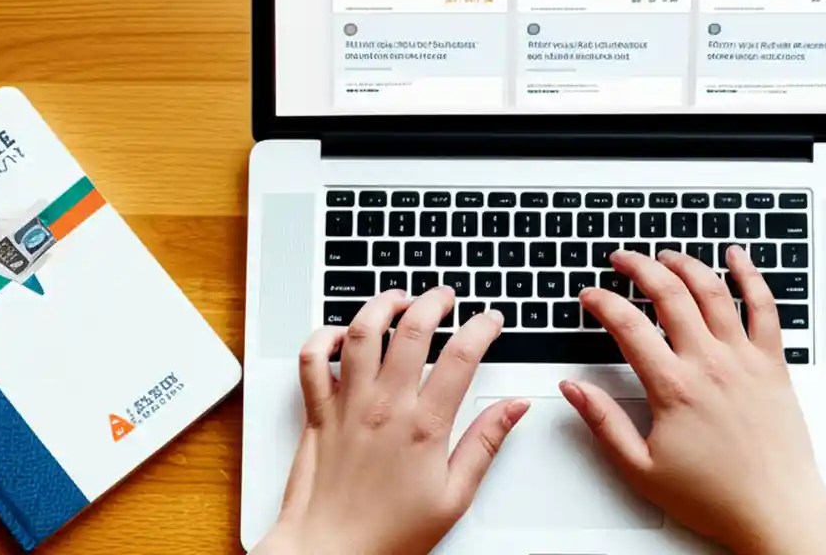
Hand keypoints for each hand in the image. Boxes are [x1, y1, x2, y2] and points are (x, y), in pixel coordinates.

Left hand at [253, 288, 529, 554]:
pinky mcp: (317, 412)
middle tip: (445, 296)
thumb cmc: (389, 535)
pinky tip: (340, 333)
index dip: (481, 327)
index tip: (490, 319)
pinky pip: (311, 360)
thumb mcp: (455, 496)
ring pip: (360, 332)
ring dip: (381, 305)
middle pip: (411, 329)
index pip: (461, 356)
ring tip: (398, 298)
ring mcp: (347, 405)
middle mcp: (384, 407)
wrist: (330, 553)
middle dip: (433, 301)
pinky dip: (321, 337)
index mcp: (424, 426)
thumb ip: (485, 444)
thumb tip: (514, 408)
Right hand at [561, 248, 825, 554]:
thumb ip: (603, 423)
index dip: (602, 302)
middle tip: (622, 259)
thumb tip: (573, 388)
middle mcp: (710, 364)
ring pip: (712, 291)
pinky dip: (751, 276)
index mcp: (674, 388)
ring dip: (685, 264)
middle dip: (639, 267)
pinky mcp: (773, 364)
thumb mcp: (641, 468)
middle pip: (669, 293)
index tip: (590, 296)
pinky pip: (765, 308)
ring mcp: (745, 359)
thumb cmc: (714, 496)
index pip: (627, 325)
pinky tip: (738, 257)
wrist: (775, 511)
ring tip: (665, 255)